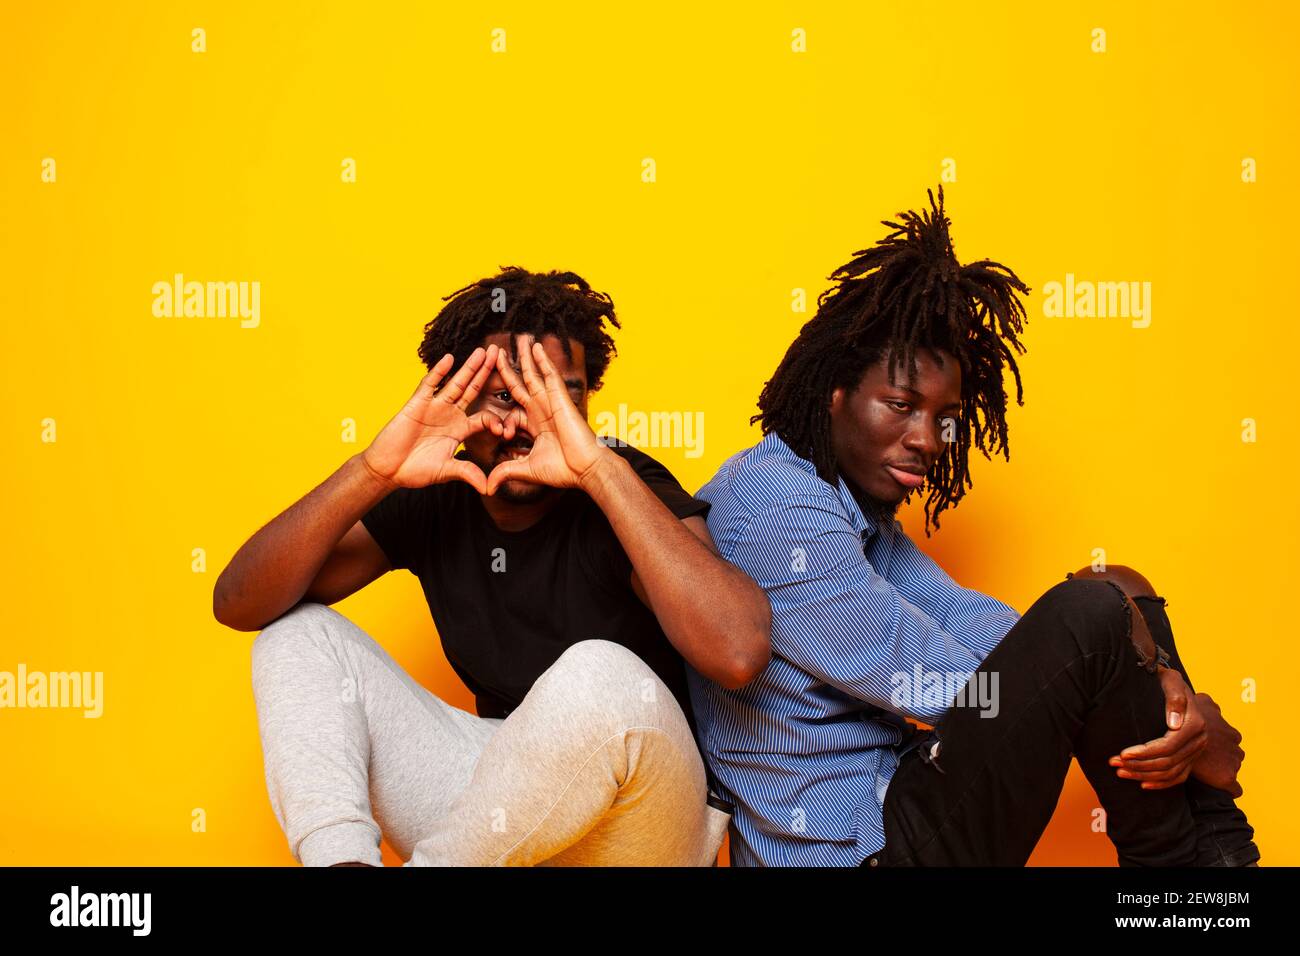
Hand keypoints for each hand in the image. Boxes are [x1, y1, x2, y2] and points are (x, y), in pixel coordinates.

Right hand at [362, 345, 506, 493]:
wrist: (387, 469)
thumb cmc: (415, 471)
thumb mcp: (446, 471)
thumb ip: (467, 473)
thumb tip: (488, 488)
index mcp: (460, 430)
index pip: (484, 418)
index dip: (495, 420)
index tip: (503, 429)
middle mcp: (450, 414)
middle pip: (473, 390)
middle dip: (486, 373)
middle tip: (501, 355)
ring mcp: (434, 406)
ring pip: (456, 383)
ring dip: (469, 367)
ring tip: (484, 351)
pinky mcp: (417, 403)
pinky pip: (430, 384)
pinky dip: (439, 372)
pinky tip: (450, 359)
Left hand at [485, 335, 612, 494]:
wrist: (586, 470)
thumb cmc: (563, 471)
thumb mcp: (527, 469)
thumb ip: (506, 472)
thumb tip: (488, 487)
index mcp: (535, 425)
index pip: (513, 409)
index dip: (501, 415)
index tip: (498, 428)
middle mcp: (542, 410)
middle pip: (522, 383)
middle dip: (510, 367)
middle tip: (499, 351)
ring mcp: (551, 402)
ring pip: (535, 374)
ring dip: (527, 356)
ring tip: (520, 338)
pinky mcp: (561, 399)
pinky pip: (549, 375)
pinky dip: (543, 360)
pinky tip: (535, 346)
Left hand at [1108, 666, 1208, 788]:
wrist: (1171, 684)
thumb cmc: (1165, 680)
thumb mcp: (1170, 680)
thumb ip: (1175, 697)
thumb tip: (1173, 724)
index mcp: (1195, 723)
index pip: (1168, 746)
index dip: (1144, 753)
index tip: (1122, 753)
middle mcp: (1199, 740)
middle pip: (1168, 762)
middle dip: (1139, 765)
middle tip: (1113, 764)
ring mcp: (1196, 751)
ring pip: (1171, 772)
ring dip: (1144, 776)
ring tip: (1120, 772)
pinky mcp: (1192, 758)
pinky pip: (1179, 777)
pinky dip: (1161, 784)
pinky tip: (1142, 785)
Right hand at [1188, 693, 1245, 796]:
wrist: (1179, 734)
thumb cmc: (1190, 717)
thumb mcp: (1201, 702)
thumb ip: (1211, 706)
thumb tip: (1211, 706)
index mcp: (1231, 734)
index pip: (1230, 743)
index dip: (1217, 746)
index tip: (1206, 747)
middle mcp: (1235, 748)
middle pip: (1231, 758)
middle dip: (1220, 760)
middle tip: (1202, 760)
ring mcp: (1233, 763)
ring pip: (1229, 771)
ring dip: (1219, 772)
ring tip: (1203, 771)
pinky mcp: (1227, 778)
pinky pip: (1234, 789)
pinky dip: (1228, 789)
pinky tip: (1218, 788)